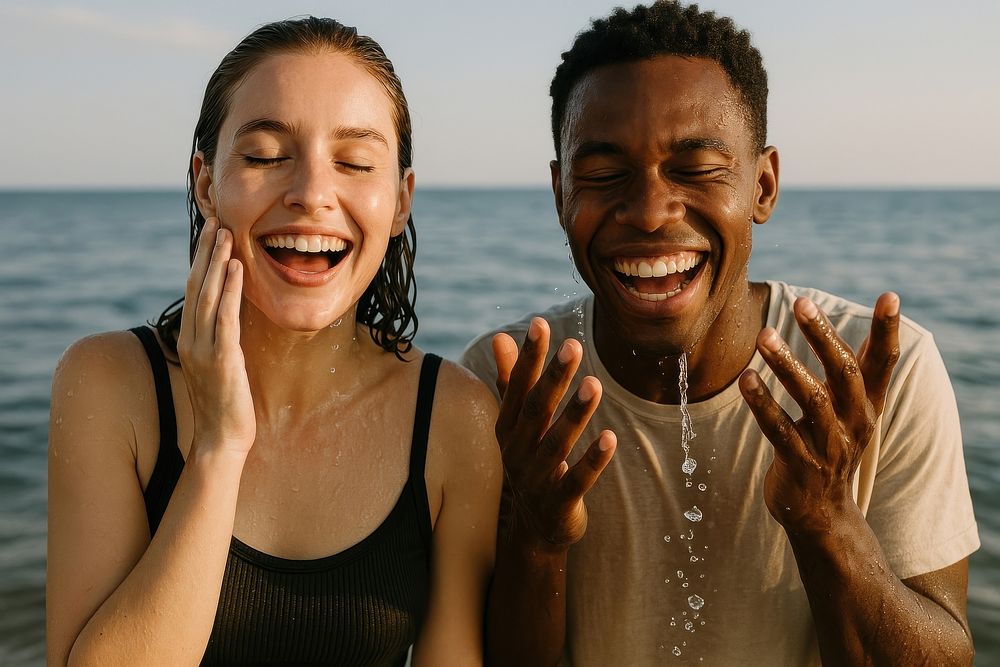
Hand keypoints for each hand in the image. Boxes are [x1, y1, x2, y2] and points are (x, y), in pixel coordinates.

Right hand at [177, 218, 255, 455]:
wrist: (221, 439)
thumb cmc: (226, 403)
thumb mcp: (221, 362)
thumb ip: (222, 336)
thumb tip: (234, 311)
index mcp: (189, 339)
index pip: (192, 290)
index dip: (201, 259)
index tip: (211, 233)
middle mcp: (190, 340)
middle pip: (195, 286)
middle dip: (206, 251)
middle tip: (216, 221)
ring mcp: (203, 350)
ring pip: (206, 296)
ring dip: (217, 262)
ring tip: (226, 234)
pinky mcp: (222, 360)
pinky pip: (224, 318)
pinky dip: (229, 291)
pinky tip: (236, 269)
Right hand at [492, 317, 616, 549]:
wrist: (534, 526)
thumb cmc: (529, 460)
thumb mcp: (516, 423)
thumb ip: (511, 380)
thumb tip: (500, 337)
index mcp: (508, 428)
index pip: (517, 387)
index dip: (528, 357)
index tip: (540, 324)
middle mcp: (517, 451)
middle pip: (536, 411)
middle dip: (554, 378)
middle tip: (573, 346)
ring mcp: (536, 479)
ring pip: (556, 443)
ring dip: (575, 414)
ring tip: (595, 383)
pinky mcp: (558, 502)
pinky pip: (577, 480)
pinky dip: (593, 460)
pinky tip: (611, 437)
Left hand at [738, 293, 900, 533]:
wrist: (823, 515)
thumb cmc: (832, 445)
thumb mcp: (852, 408)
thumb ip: (858, 366)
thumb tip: (876, 319)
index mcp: (867, 404)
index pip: (883, 361)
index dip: (886, 330)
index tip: (890, 296)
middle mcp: (854, 422)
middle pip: (844, 373)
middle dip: (823, 336)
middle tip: (802, 303)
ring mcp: (830, 446)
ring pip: (812, 399)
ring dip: (787, 365)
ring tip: (764, 336)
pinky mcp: (801, 465)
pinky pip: (780, 430)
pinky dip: (762, 403)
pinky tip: (746, 379)